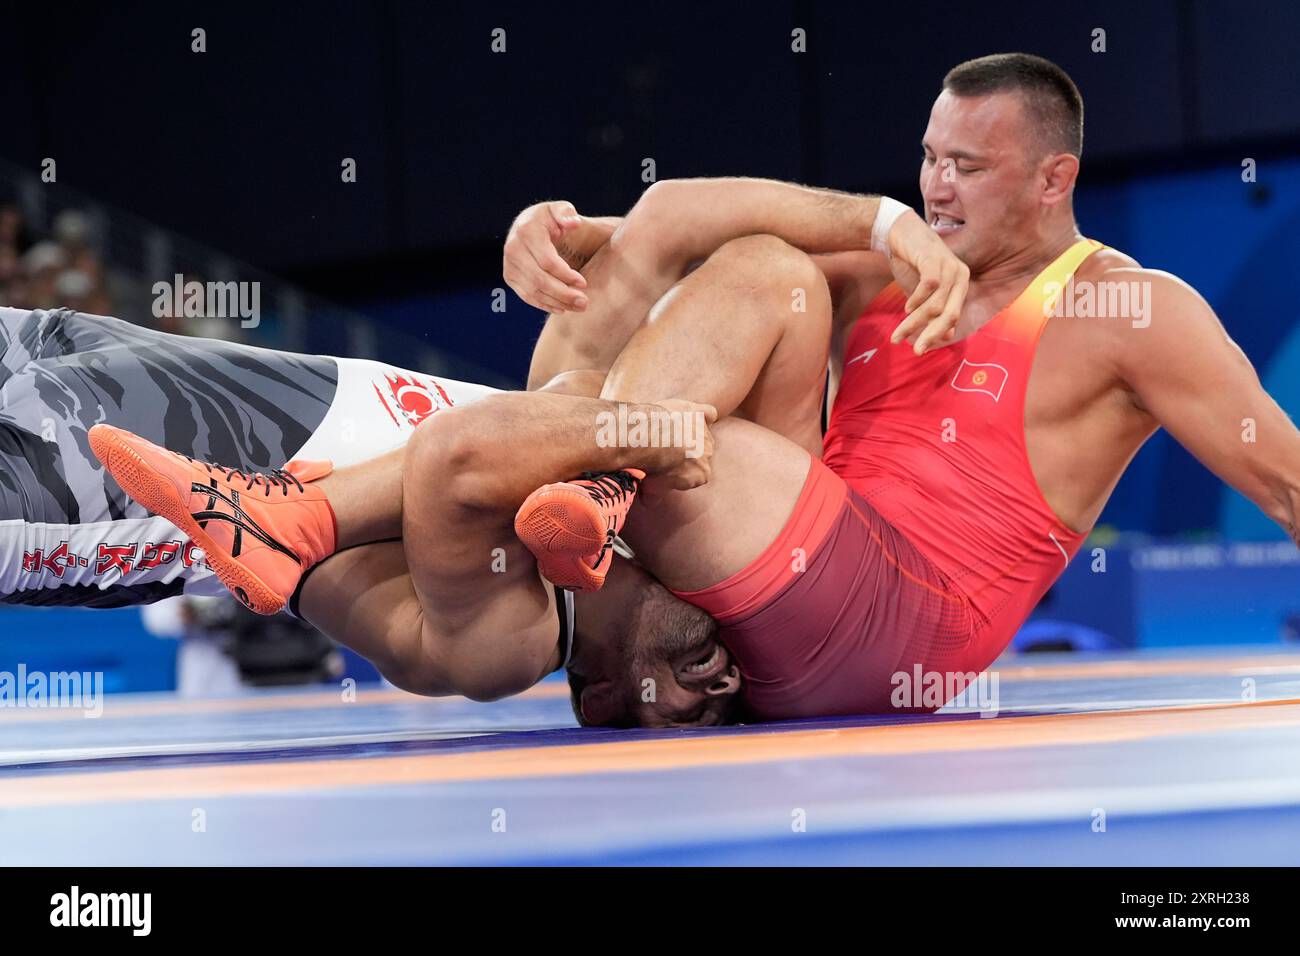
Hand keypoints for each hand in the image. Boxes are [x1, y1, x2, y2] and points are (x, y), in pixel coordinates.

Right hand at [502, 201, 590, 313]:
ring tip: (578, 307)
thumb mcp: (560, 210)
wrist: (528, 226)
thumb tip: (574, 222)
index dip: (566, 275)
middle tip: (584, 302)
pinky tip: (562, 308)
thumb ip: (567, 214)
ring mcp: (509, 264)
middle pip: (540, 280)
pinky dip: (545, 304)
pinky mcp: (509, 277)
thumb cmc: (550, 219)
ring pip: (534, 291)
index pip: (548, 261)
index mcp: (527, 232)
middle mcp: (513, 248)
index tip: (583, 283)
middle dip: (564, 294)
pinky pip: (527, 296)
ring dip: (557, 302)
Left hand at [644, 399, 716, 491]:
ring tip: (667, 432)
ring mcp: (704, 432)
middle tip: (664, 451)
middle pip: (699, 454)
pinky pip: (708, 413)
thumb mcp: (652, 489)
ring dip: (688, 433)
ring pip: (701, 434)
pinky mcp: (698, 414)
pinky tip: (691, 415)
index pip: (695, 476)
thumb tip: (650, 503)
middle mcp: (708, 453)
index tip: (665, 470)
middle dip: (685, 453)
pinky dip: (703, 414)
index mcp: (702, 474)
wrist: (650, 439)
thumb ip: (655, 498)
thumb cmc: (652, 466)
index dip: (679, 472)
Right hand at [884, 209, 969, 354]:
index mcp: (961, 284)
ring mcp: (949, 265)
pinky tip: (906, 307)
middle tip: (915, 350)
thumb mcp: (925, 293)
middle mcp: (960, 275)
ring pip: (936, 305)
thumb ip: (935, 311)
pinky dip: (917, 300)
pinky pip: (930, 286)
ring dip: (915, 321)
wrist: (899, 233)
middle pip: (950, 314)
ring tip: (898, 332)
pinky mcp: (934, 258)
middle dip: (930, 335)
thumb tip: (948, 335)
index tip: (920, 349)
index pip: (954, 317)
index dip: (937, 336)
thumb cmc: (912, 263)